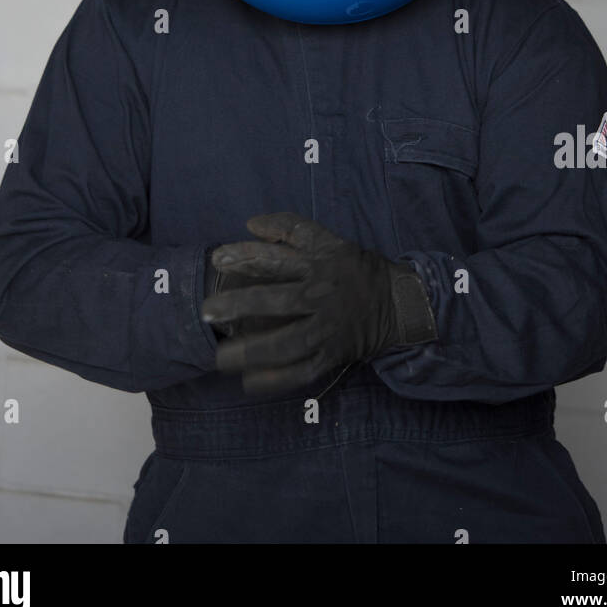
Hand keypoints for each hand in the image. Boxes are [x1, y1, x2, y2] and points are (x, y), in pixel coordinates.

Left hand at [201, 213, 436, 395]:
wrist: (399, 303)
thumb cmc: (356, 269)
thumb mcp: (329, 240)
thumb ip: (291, 228)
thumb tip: (251, 223)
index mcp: (319, 264)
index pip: (278, 258)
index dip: (246, 256)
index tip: (217, 260)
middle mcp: (321, 296)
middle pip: (277, 301)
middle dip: (240, 305)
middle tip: (207, 311)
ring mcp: (327, 329)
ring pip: (287, 342)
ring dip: (252, 351)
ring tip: (221, 357)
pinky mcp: (332, 355)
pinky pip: (302, 370)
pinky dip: (276, 379)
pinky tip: (250, 382)